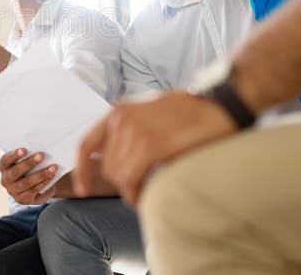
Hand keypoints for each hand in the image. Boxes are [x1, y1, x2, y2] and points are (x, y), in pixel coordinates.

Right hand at [0, 149, 56, 204]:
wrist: (38, 185)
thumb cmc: (32, 167)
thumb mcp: (28, 160)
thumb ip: (30, 155)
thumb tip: (42, 149)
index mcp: (3, 167)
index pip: (6, 160)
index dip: (14, 155)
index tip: (24, 149)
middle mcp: (5, 180)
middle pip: (15, 172)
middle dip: (29, 163)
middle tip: (41, 155)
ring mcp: (13, 191)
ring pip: (26, 183)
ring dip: (41, 174)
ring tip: (53, 167)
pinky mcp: (22, 199)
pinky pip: (33, 191)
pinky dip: (43, 183)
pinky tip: (51, 176)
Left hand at [75, 92, 236, 205]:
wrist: (219, 103)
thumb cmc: (189, 111)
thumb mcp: (149, 114)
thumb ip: (129, 131)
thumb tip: (116, 157)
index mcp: (118, 112)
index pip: (86, 144)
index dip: (81, 169)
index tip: (82, 188)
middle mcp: (122, 119)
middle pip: (105, 166)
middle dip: (119, 183)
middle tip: (138, 189)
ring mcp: (136, 131)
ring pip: (118, 176)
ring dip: (129, 190)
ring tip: (146, 193)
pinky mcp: (153, 145)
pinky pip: (131, 180)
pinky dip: (136, 194)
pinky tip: (146, 196)